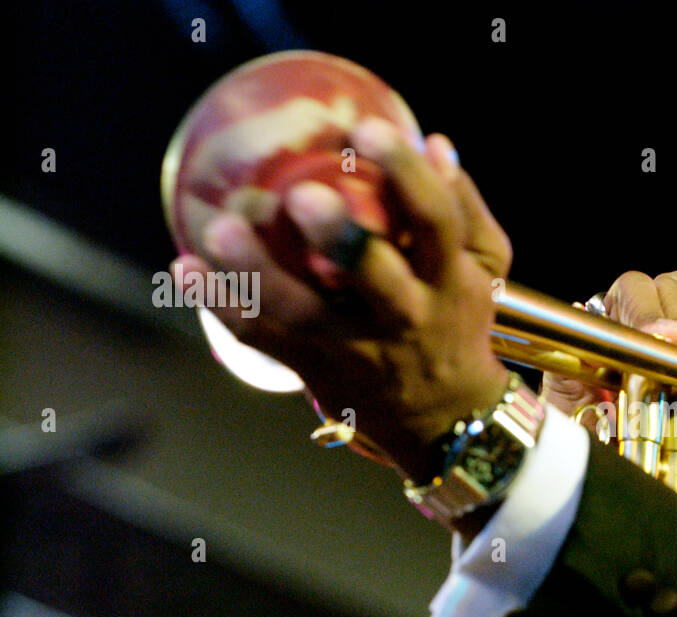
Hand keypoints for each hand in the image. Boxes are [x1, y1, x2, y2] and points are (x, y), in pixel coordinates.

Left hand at [170, 118, 511, 484]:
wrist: (445, 417)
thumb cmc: (457, 319)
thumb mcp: (483, 266)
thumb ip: (462, 205)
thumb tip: (433, 142)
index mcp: (447, 278)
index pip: (434, 222)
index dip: (407, 176)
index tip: (371, 131)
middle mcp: (404, 313)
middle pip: (375, 275)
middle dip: (341, 238)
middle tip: (303, 198)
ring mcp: (356, 345)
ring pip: (303, 313)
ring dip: (258, 274)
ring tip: (221, 233)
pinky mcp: (315, 366)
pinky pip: (261, 339)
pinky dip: (220, 306)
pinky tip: (185, 270)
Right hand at [542, 269, 676, 497]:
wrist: (641, 514)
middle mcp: (640, 343)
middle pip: (650, 288)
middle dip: (674, 305)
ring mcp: (603, 353)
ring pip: (617, 299)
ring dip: (644, 312)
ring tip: (665, 338)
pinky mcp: (567, 373)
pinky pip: (575, 334)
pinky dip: (596, 332)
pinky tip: (620, 351)